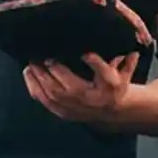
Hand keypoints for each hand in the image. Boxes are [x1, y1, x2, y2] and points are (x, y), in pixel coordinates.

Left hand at [24, 52, 139, 123]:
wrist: (112, 111)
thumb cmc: (115, 85)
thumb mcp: (124, 70)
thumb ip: (126, 59)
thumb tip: (129, 45)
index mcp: (110, 85)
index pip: (105, 74)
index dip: (95, 63)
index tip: (86, 53)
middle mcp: (92, 98)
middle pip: (72, 87)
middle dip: (56, 71)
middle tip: (44, 56)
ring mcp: (76, 108)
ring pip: (54, 94)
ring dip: (40, 78)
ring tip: (32, 62)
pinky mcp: (64, 112)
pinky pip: (45, 101)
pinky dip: (34, 87)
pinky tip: (28, 73)